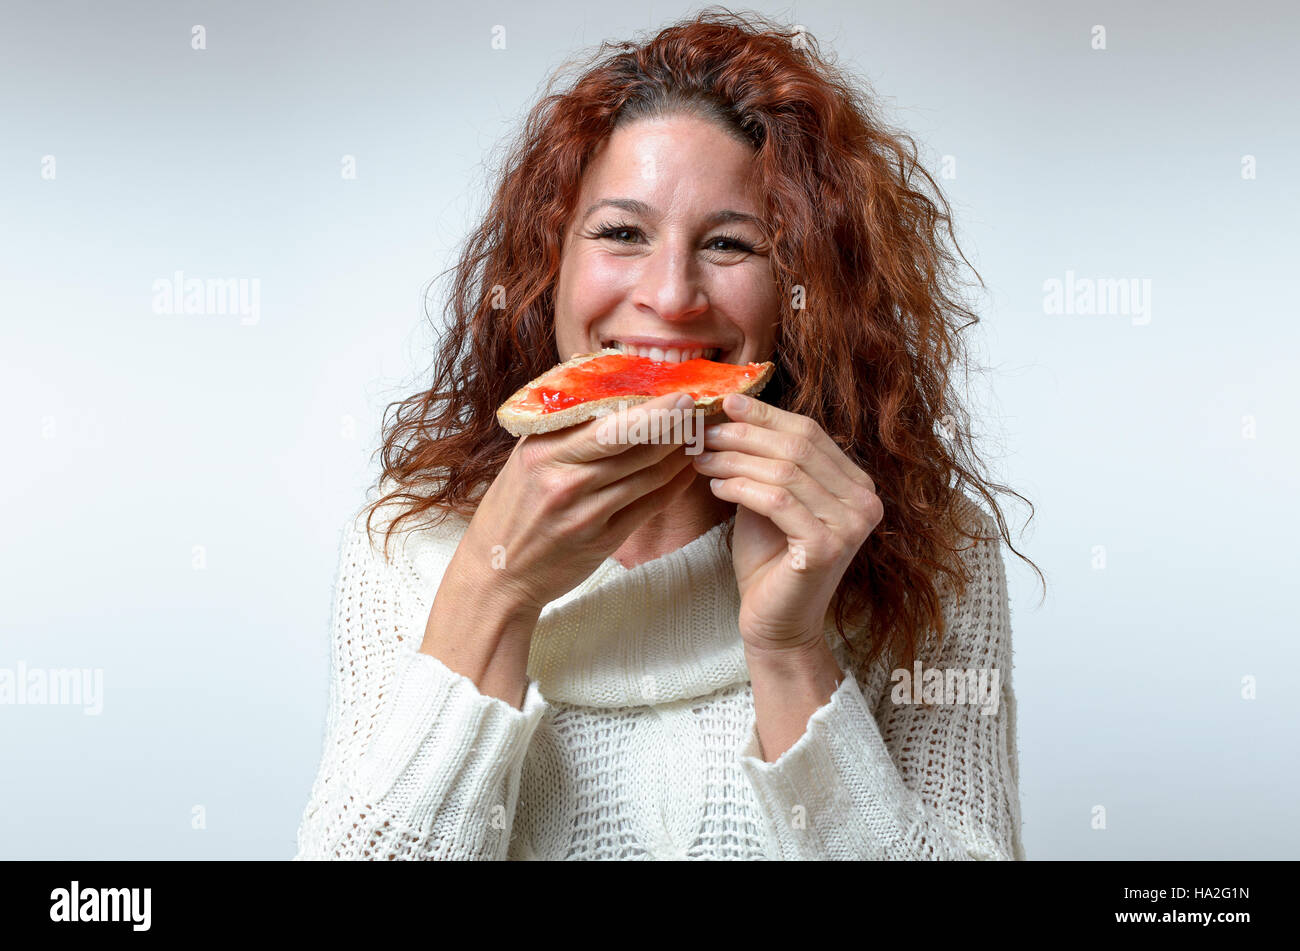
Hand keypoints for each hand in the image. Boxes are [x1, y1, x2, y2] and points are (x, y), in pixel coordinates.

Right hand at [459, 391, 698, 613]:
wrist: (498, 574)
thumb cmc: (513, 510)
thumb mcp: (526, 460)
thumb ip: (561, 428)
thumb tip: (600, 386)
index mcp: (544, 452)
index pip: (609, 423)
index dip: (652, 409)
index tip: (680, 394)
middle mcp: (565, 480)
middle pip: (635, 446)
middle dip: (675, 425)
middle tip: (702, 410)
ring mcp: (585, 513)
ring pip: (648, 474)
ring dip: (679, 454)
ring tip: (698, 436)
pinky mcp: (602, 541)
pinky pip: (649, 505)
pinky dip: (673, 485)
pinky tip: (687, 470)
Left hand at [692, 393, 883, 652]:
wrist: (775, 622)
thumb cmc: (769, 560)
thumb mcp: (769, 498)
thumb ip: (766, 461)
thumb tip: (735, 412)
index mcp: (857, 485)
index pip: (810, 432)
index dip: (766, 414)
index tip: (727, 403)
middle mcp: (865, 502)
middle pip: (798, 447)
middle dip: (745, 434)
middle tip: (704, 432)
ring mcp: (851, 526)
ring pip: (785, 471)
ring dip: (735, 459)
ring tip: (701, 458)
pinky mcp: (826, 548)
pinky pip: (777, 501)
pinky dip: (741, 487)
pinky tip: (715, 486)